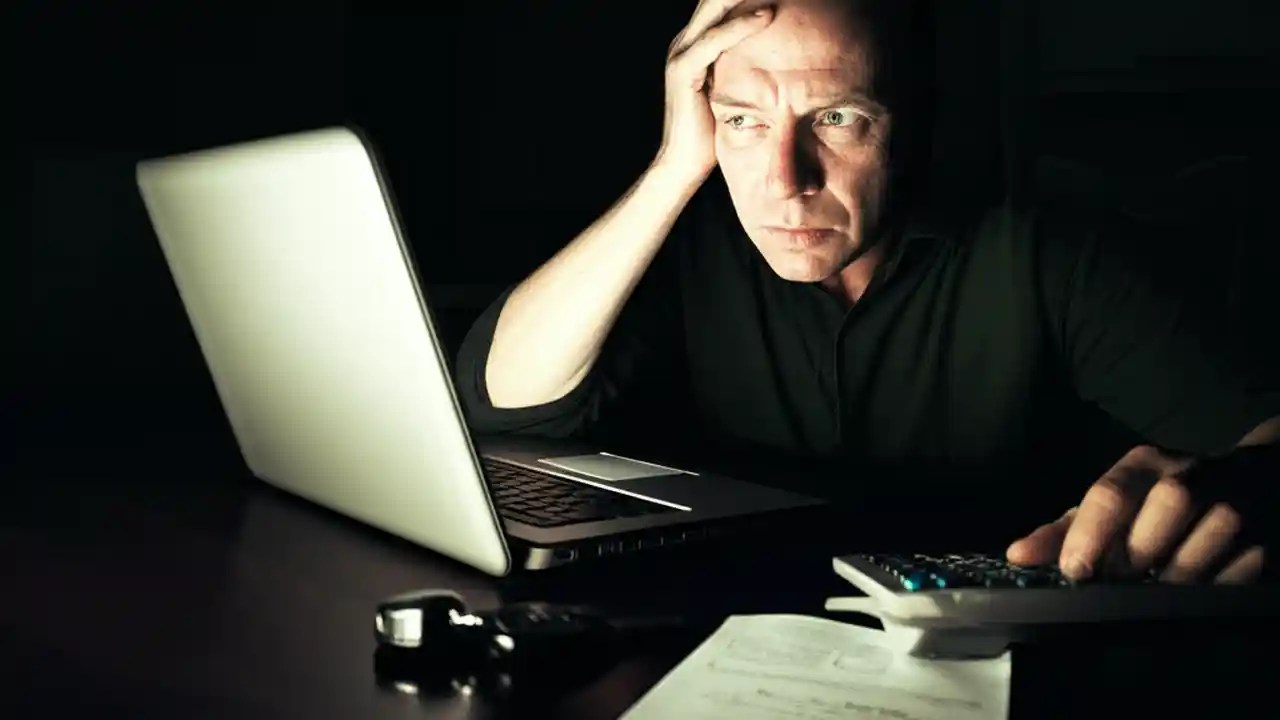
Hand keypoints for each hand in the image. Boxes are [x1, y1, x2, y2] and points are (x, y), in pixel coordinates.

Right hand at [654, 0, 773, 182]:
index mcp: (695, 44)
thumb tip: (776, 58)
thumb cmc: (711, 132)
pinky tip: (768, 13)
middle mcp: (684, 42)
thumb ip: (741, 67)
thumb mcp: (729, 90)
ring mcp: (681, 54)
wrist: (683, 164)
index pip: (721, 4)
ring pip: (714, 9)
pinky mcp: (684, 71)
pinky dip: (742, 25)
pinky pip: (715, 39)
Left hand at [1006, 444, 1267, 583]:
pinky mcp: (1264, 533)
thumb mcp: (1109, 507)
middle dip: (1136, 554)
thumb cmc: (1154, 500)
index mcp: (1143, 464)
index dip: (1091, 534)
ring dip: (1176, 574)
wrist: (1242, 478)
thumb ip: (1062, 531)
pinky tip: (1196, 590)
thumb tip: (1017, 556)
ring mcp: (1233, 500)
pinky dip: (1213, 585)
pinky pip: (1238, 568)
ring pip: (1206, 539)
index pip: (1112, 492)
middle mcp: (1189, 473)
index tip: (1075, 570)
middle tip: (1119, 580)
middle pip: (1166, 507)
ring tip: (1156, 589)